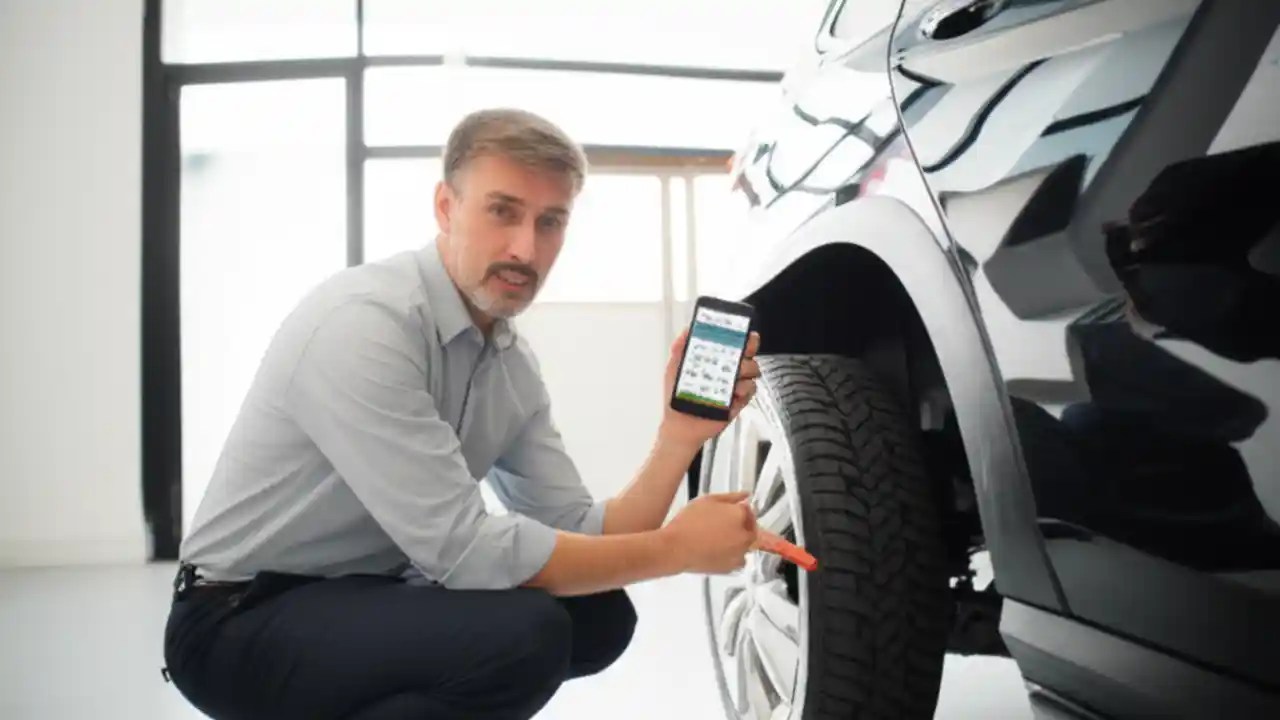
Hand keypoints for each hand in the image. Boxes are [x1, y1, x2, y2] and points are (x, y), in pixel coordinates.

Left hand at [658, 328, 761, 450]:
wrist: (681, 424)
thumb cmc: (676, 396)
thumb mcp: (674, 368)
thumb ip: (679, 349)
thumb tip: (686, 331)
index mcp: (714, 359)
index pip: (732, 340)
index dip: (739, 333)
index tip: (740, 330)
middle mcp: (728, 369)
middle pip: (748, 351)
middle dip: (750, 346)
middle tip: (744, 348)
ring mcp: (735, 384)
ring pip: (752, 368)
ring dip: (746, 368)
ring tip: (734, 375)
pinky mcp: (739, 400)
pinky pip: (751, 389)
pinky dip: (745, 389)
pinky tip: (734, 392)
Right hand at [662, 492, 757, 573]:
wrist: (676, 549)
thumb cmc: (688, 524)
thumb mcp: (708, 500)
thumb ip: (731, 497)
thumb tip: (745, 495)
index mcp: (739, 516)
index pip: (749, 510)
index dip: (738, 509)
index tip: (729, 511)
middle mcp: (744, 536)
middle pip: (751, 529)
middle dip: (741, 526)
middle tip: (723, 525)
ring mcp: (739, 553)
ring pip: (745, 545)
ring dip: (737, 540)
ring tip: (716, 538)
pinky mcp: (732, 567)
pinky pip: (738, 559)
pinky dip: (731, 554)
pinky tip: (715, 549)